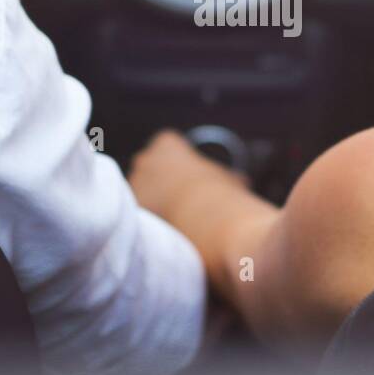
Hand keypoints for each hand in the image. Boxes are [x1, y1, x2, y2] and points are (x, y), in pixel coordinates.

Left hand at [128, 129, 247, 221]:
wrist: (204, 221)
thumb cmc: (219, 194)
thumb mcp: (228, 179)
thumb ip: (227, 177)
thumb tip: (242, 183)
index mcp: (167, 144)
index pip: (167, 145)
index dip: (179, 161)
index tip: (189, 175)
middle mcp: (145, 160)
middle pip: (150, 167)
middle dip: (161, 180)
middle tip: (181, 198)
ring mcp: (134, 184)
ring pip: (141, 190)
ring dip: (153, 200)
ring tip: (175, 218)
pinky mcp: (131, 210)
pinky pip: (139, 213)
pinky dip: (149, 220)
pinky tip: (167, 229)